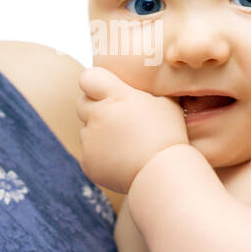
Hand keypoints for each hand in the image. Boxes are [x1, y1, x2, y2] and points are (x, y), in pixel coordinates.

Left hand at [76, 66, 187, 193]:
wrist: (162, 173)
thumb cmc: (168, 136)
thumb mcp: (164, 104)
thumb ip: (143, 94)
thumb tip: (140, 89)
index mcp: (116, 96)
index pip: (89, 78)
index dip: (94, 82)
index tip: (103, 89)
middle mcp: (98, 115)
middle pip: (82, 103)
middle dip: (94, 108)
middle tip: (115, 119)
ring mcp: (90, 139)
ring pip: (86, 130)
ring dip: (99, 134)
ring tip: (124, 145)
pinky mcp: (87, 162)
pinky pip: (89, 153)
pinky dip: (100, 156)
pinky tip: (121, 161)